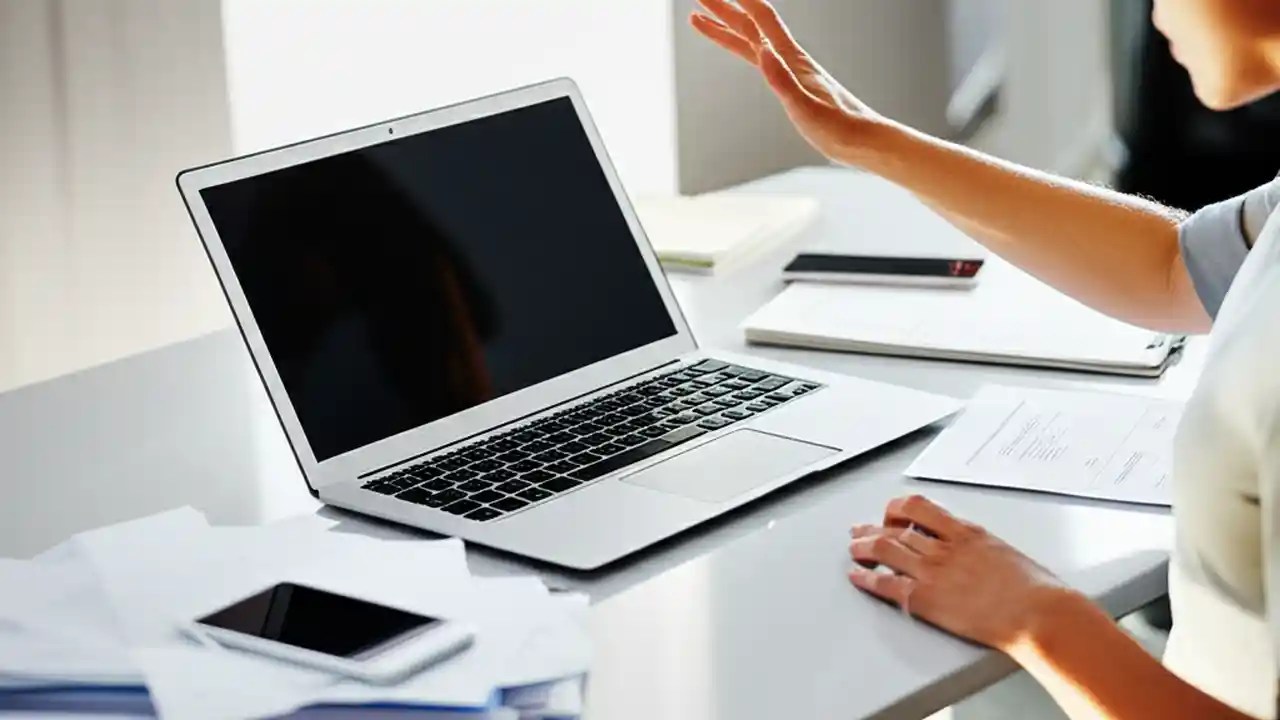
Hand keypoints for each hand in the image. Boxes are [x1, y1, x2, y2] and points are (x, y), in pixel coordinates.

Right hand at [690, 0, 885, 164]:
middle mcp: (790, 60)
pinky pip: (761, 59)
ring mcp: (790, 71)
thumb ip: (782, 79)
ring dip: (727, 28)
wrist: (863, 140)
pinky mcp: (792, 85)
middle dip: (723, 9)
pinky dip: (746, 48)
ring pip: (752, 41)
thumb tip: (762, 50)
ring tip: (701, 19)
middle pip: (750, 26)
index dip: (737, 1)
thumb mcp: (805, 108)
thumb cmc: (838, 128)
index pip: (760, 20)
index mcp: (792, 60)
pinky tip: (744, 47)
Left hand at [848, 495, 1072, 651]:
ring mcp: (932, 571)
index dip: (898, 510)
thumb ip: (984, 552)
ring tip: (854, 550)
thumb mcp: (1008, 556)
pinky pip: (885, 583)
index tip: (892, 515)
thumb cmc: (1036, 592)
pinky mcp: (925, 597)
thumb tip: (981, 558)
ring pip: (884, 549)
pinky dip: (866, 578)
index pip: (921, 509)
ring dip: (864, 548)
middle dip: (874, 528)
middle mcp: (944, 547)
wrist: (1039, 613)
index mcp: (966, 533)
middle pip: (896, 527)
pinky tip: (857, 577)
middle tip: (861, 531)